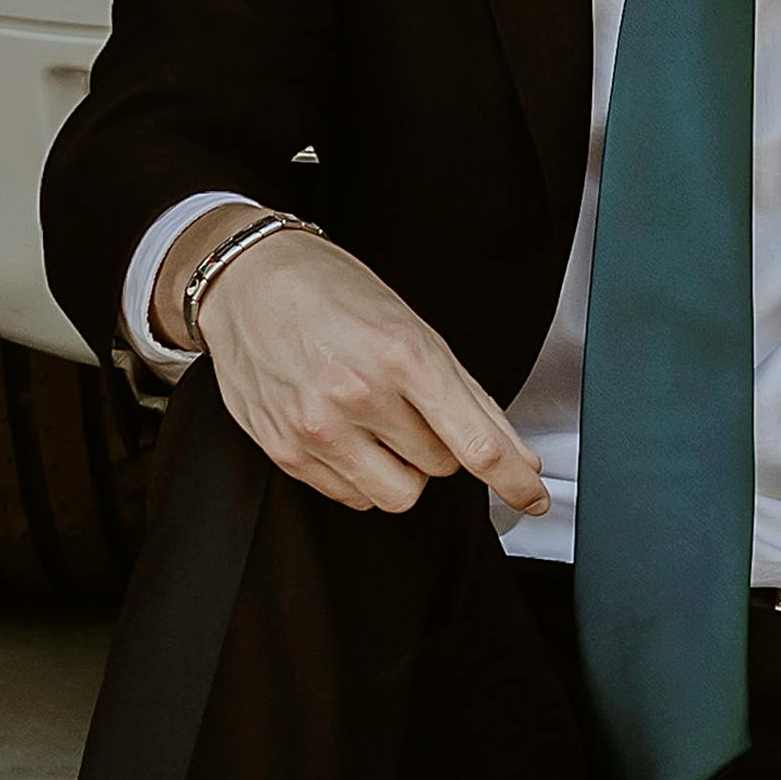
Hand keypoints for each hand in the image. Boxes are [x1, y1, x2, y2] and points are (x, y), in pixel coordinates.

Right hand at [179, 218, 544, 521]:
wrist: (249, 283)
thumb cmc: (335, 296)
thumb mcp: (414, 329)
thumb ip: (471, 398)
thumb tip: (517, 455)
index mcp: (403, 355)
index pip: (474, 443)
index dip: (513, 479)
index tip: (531, 496)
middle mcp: (358, 394)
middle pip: (439, 468)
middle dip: (438, 444)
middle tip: (410, 406)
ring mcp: (317, 427)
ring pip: (397, 495)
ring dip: (403, 469)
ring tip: (380, 425)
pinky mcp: (286, 452)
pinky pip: (352, 497)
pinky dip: (362, 476)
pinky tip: (348, 433)